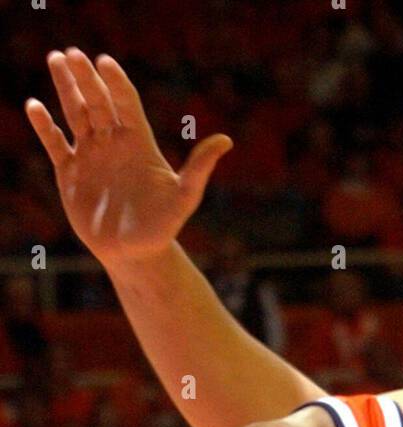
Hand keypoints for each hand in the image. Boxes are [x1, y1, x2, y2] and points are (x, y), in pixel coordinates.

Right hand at [26, 48, 231, 265]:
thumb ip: (199, 168)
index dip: (116, 82)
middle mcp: (113, 142)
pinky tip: (35, 107)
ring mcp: (90, 155)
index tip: (105, 62)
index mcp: (138, 142)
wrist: (136, 256)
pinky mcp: (70, 172)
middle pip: (98, 100)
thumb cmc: (163, 227)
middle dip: (87, 77)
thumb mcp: (184, 197)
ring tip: (56, 59)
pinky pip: (54, 143)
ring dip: (66, 87)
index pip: (126, 102)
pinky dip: (44, 126)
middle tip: (73, 53)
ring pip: (76, 113)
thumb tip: (226, 140)